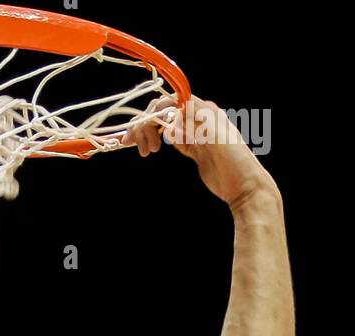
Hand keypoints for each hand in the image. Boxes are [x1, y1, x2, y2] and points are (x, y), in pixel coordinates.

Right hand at [121, 96, 277, 207]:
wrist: (245, 186)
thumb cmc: (236, 163)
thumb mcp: (217, 142)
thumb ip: (194, 130)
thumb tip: (169, 126)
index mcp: (206, 112)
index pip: (173, 102)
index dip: (154, 113)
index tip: (142, 131)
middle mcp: (200, 118)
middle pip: (166, 113)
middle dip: (148, 124)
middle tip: (138, 146)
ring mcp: (196, 133)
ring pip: (167, 125)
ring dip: (150, 133)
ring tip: (144, 152)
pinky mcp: (194, 149)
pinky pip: (172, 139)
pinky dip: (158, 140)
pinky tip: (150, 149)